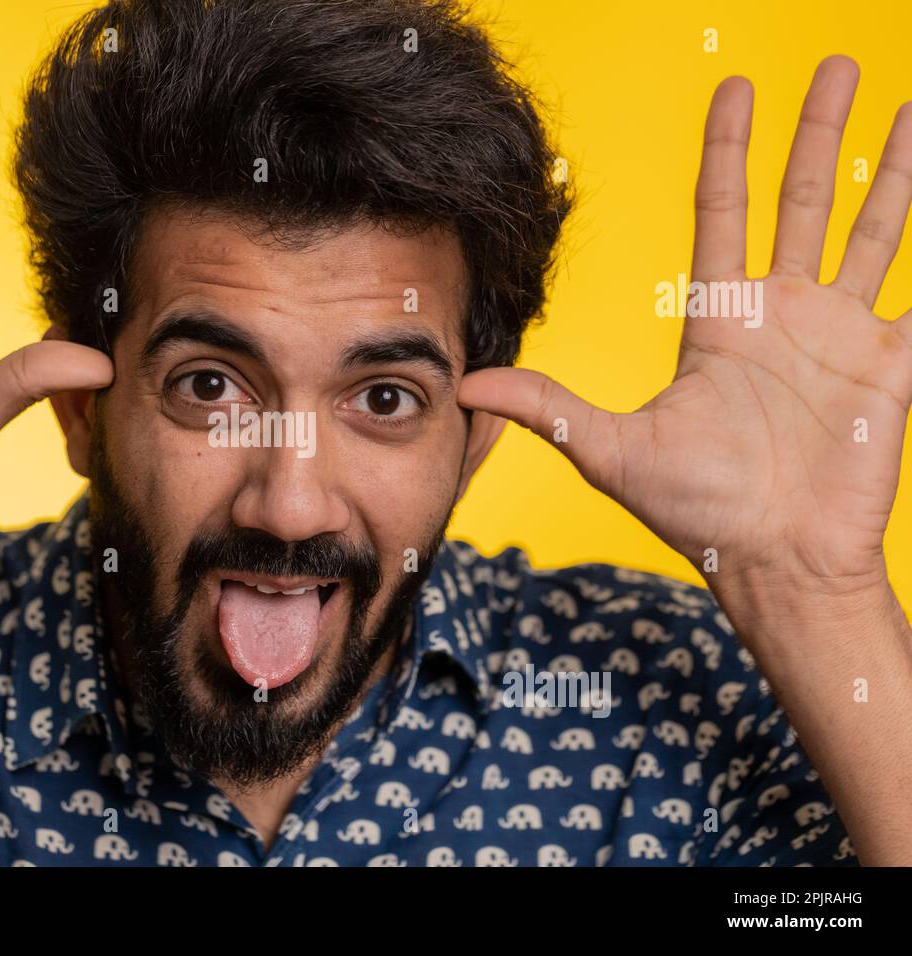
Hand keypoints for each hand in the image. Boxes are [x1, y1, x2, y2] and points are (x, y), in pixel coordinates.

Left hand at [459, 56, 911, 592]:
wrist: (775, 561)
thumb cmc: (697, 511)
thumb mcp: (612, 449)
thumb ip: (548, 407)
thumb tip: (465, 385)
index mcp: (720, 322)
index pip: (725, 212)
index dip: (729, 150)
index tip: (736, 89)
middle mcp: (782, 314)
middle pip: (802, 199)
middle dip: (817, 131)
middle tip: (838, 64)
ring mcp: (840, 333)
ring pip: (870, 228)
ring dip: (891, 166)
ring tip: (907, 102)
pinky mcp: (888, 361)